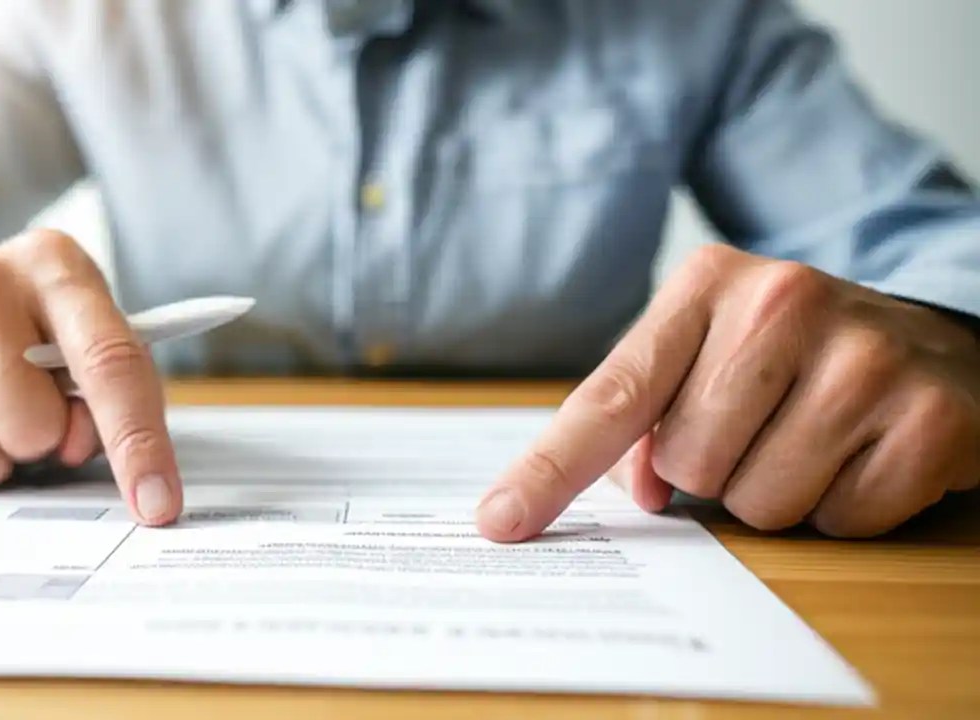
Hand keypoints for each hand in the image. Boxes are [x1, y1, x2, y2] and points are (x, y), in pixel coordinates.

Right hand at [0, 229, 181, 524]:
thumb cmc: (34, 331)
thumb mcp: (87, 338)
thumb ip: (112, 393)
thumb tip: (76, 448)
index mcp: (56, 265)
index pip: (110, 363)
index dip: (138, 443)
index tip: (159, 506)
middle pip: (35, 426)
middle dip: (42, 439)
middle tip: (28, 405)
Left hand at [477, 244, 979, 539]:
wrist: (927, 342)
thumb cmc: (786, 361)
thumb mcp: (702, 359)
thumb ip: (640, 421)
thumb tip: (640, 490)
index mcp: (708, 283)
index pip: (613, 395)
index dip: (551, 469)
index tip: (501, 521)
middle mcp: (785, 301)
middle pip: (688, 464)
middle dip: (713, 471)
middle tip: (760, 427)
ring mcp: (864, 355)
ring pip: (760, 503)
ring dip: (777, 495)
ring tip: (813, 439)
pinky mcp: (928, 417)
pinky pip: (841, 520)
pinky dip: (844, 509)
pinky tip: (863, 454)